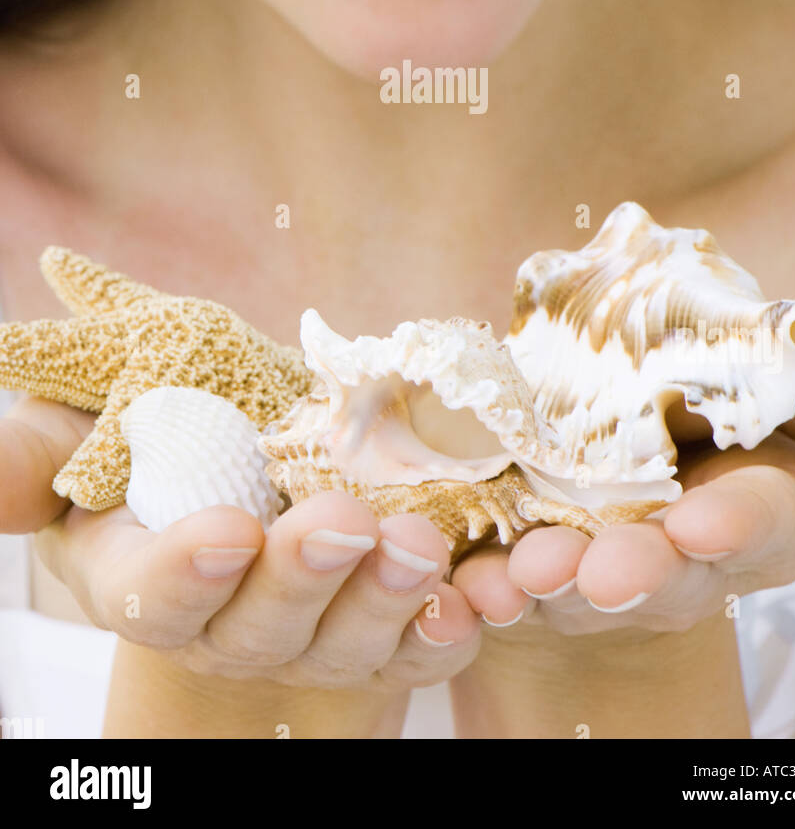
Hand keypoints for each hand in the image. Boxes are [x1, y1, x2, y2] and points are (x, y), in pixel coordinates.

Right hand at [1, 396, 480, 691]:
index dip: (187, 574)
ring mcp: (315, 634)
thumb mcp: (80, 432)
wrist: (253, 455)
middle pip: (261, 628)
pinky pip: (419, 644)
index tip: (226, 530)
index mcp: (146, 581)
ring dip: (386, 600)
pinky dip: (447, 624)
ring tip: (419, 544)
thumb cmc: (151, 437)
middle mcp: (230, 624)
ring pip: (349, 642)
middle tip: (343, 523)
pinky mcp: (387, 627)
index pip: (154, 600)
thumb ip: (34, 454)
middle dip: (303, 580)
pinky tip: (470, 595)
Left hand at [451, 356, 794, 636]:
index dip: (733, 526)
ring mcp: (610, 562)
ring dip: (552, 585)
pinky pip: (512, 579)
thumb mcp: (789, 381)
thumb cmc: (725, 387)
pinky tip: (471, 580)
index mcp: (767, 510)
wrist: (629, 404)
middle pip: (667, 575)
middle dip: (634, 574)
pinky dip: (488, 586)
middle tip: (601, 572)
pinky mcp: (538, 555)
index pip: (761, 524)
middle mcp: (690, 554)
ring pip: (581, 586)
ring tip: (522, 574)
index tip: (699, 524)